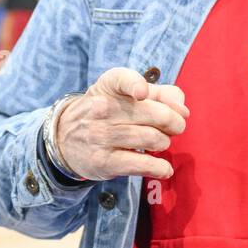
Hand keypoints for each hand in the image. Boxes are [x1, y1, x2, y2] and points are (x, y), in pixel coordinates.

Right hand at [55, 66, 189, 180]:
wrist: (64, 137)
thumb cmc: (109, 111)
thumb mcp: (127, 93)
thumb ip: (162, 93)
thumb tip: (183, 110)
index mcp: (110, 85)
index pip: (123, 79)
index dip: (135, 85)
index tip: (142, 93)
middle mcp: (103, 108)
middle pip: (157, 114)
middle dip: (175, 123)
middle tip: (174, 127)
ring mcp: (102, 136)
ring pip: (153, 139)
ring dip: (165, 143)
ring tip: (160, 143)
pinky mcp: (104, 162)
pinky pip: (142, 165)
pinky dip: (160, 168)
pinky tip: (164, 168)